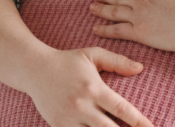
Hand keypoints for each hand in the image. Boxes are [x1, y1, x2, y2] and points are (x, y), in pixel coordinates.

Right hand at [23, 47, 153, 126]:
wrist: (33, 69)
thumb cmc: (68, 61)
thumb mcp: (93, 55)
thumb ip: (118, 61)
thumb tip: (140, 68)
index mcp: (94, 88)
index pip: (122, 109)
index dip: (139, 122)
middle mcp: (82, 106)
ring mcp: (68, 118)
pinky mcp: (58, 125)